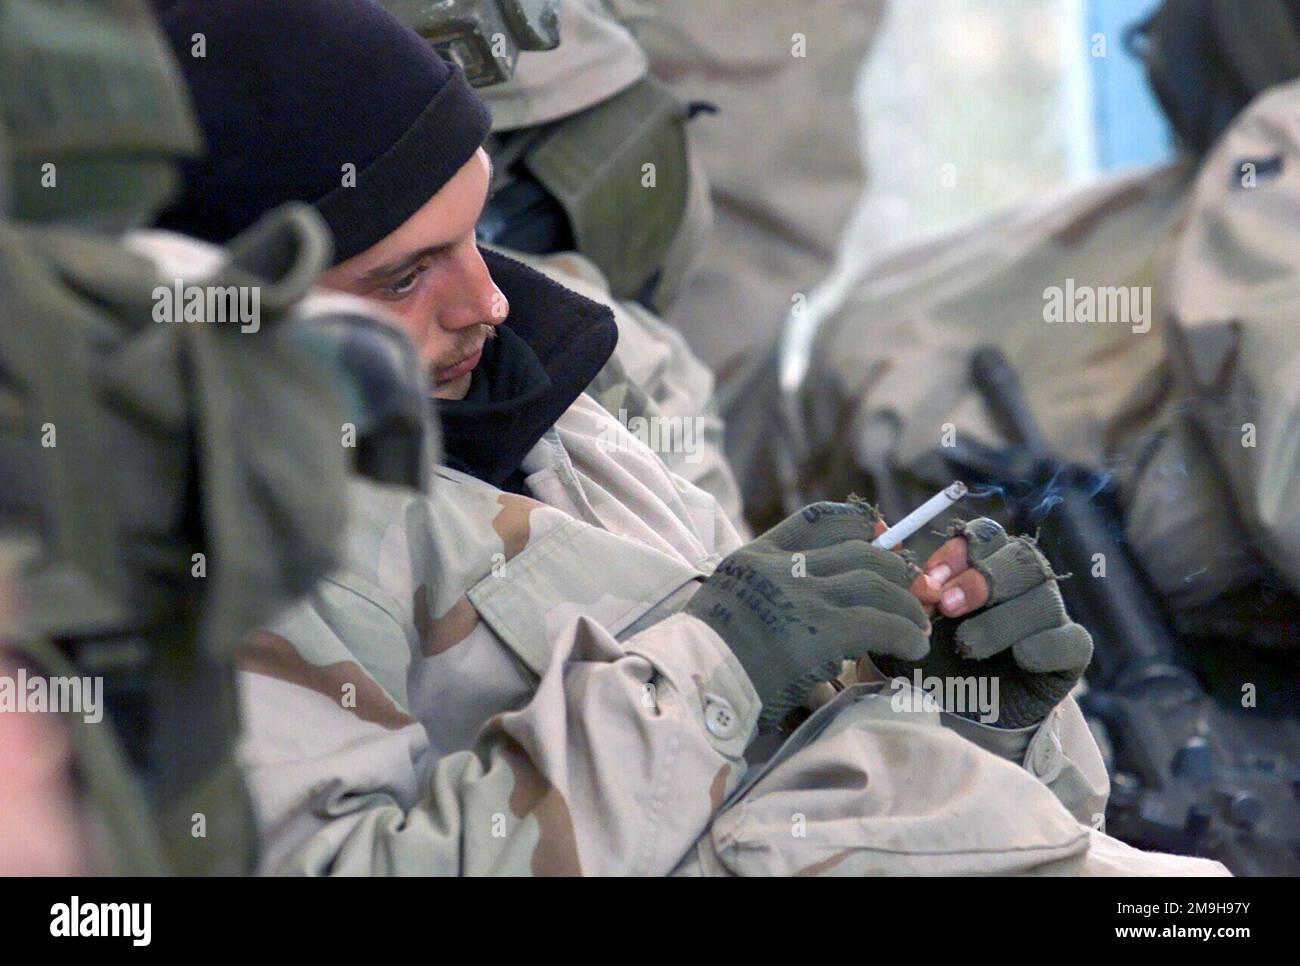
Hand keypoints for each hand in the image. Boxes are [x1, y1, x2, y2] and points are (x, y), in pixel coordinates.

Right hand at [687, 501, 929, 729]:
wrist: (694, 678)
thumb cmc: (704, 654)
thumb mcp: (728, 599)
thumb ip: (765, 590)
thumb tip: (808, 603)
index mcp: (759, 555)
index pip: (819, 520)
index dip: (857, 524)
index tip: (877, 535)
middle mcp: (786, 567)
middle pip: (860, 551)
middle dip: (892, 569)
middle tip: (906, 589)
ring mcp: (807, 596)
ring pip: (878, 584)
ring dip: (907, 605)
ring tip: (917, 625)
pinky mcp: (824, 630)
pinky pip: (882, 623)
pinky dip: (906, 634)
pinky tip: (914, 648)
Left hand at [872, 518, 1092, 728]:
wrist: (956, 713)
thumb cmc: (930, 658)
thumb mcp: (904, 621)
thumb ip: (895, 577)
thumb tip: (876, 525)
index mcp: (985, 563)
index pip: (984, 536)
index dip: (958, 554)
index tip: (928, 582)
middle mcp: (1023, 581)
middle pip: (1020, 558)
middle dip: (981, 580)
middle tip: (947, 608)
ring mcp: (1050, 615)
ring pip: (1042, 598)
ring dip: (1001, 621)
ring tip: (968, 646)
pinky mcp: (1069, 653)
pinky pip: (1071, 639)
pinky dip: (1043, 646)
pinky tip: (1018, 658)